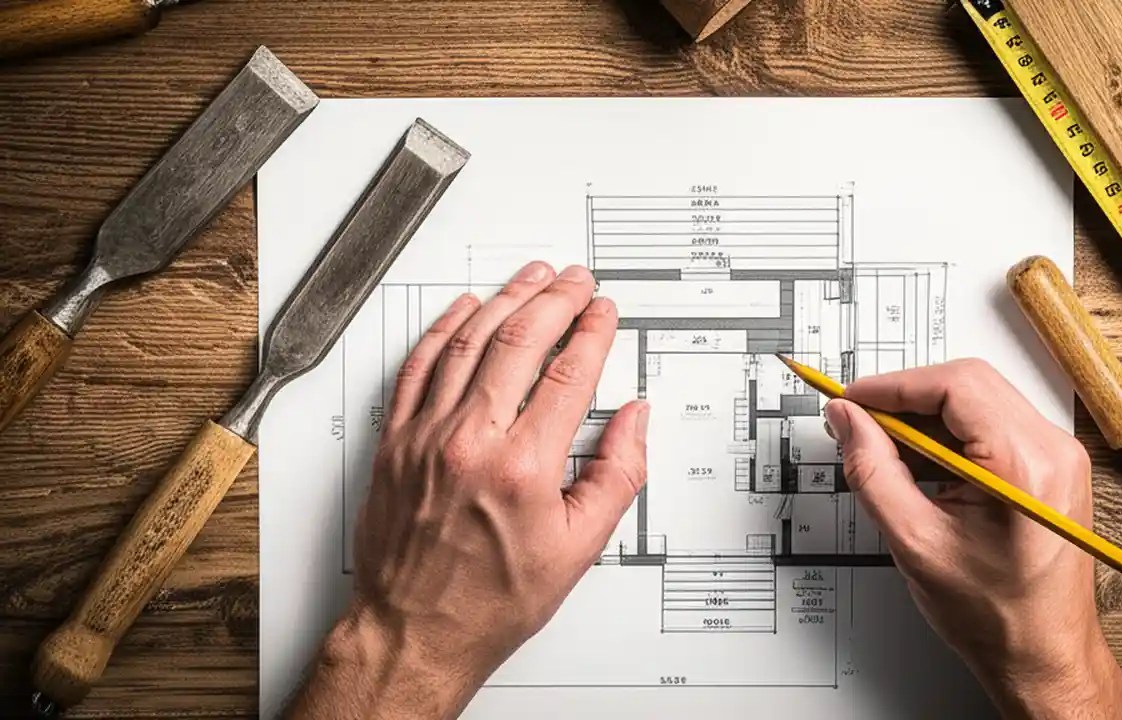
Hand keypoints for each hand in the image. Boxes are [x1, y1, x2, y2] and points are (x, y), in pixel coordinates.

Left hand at [289, 262, 648, 719]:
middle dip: (554, 300)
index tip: (603, 312)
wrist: (414, 630)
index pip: (569, 373)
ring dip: (505, 300)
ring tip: (531, 279)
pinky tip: (464, 308)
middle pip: (519, 341)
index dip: (592, 331)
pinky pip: (419, 365)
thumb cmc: (488, 600)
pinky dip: (443, 329)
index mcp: (522, 467)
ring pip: (469, 341)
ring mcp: (426, 436)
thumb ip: (616, 476)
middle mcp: (470, 441)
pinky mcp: (395, 441)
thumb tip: (633, 421)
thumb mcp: (578, 549)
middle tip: (574, 280)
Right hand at [824, 359, 1121, 719]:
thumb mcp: (914, 540)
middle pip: (968, 383)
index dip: (893, 386)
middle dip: (906, 397)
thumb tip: (847, 419)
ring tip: (886, 446)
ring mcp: (1058, 456)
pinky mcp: (1052, 465)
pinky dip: (949, 432)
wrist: (1043, 654)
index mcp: (1026, 467)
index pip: (954, 386)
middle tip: (860, 421)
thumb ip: (872, 470)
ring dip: (926, 415)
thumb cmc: (996, 615)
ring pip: (979, 399)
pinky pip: (993, 423)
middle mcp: (1053, 451)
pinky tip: (920, 460)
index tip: (852, 399)